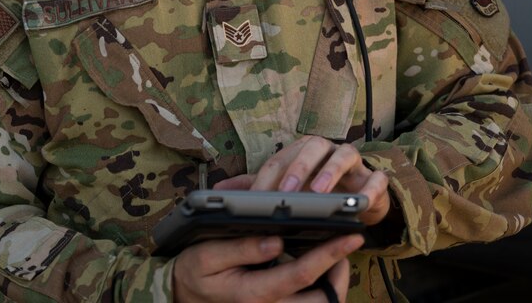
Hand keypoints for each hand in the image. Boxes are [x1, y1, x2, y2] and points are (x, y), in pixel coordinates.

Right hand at [172, 233, 360, 302]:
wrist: (180, 298)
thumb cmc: (193, 274)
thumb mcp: (206, 256)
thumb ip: (241, 248)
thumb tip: (275, 241)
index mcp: (254, 294)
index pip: (302, 275)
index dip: (330, 254)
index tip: (351, 235)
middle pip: (322, 300)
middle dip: (341, 274)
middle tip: (346, 244)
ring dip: (333, 282)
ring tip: (334, 254)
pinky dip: (318, 287)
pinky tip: (316, 265)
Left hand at [214, 136, 390, 226]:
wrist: (357, 202)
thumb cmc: (316, 192)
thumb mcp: (285, 190)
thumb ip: (255, 188)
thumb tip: (220, 188)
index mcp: (302, 151)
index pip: (280, 160)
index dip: (267, 179)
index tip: (255, 203)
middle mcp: (327, 151)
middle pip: (311, 148)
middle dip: (297, 168)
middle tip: (287, 191)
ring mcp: (353, 163)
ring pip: (343, 155)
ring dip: (331, 171)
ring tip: (319, 192)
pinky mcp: (375, 179)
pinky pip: (377, 179)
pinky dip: (370, 188)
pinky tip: (360, 203)